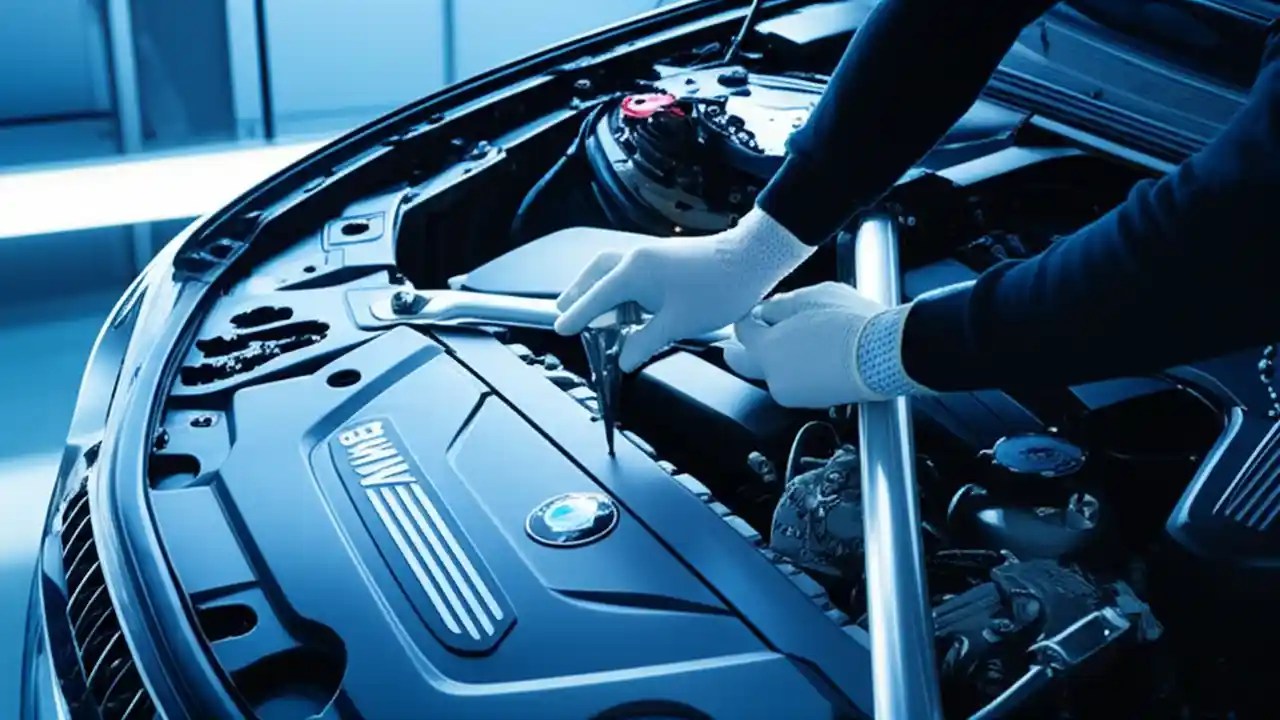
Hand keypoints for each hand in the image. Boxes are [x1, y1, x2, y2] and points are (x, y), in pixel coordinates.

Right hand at [554, 209, 813, 370]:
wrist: (751, 259)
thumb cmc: (718, 288)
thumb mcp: (677, 324)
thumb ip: (644, 343)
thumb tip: (623, 361)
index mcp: (633, 272)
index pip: (594, 298)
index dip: (576, 316)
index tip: (560, 329)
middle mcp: (635, 258)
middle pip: (594, 276)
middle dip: (579, 296)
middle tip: (566, 315)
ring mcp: (649, 255)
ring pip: (610, 272)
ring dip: (598, 291)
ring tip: (592, 314)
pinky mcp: (661, 258)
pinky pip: (628, 272)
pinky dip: (617, 288)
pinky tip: (624, 307)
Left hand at [723, 281, 919, 407]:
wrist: (886, 354)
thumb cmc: (853, 323)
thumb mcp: (811, 296)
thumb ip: (780, 305)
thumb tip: (766, 311)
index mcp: (767, 348)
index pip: (742, 332)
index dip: (748, 319)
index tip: (755, 315)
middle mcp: (774, 377)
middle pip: (744, 362)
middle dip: (745, 348)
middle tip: (755, 334)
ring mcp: (792, 393)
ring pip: (773, 373)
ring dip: (778, 358)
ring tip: (803, 340)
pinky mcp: (812, 402)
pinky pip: (795, 382)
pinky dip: (799, 370)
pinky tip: (817, 355)